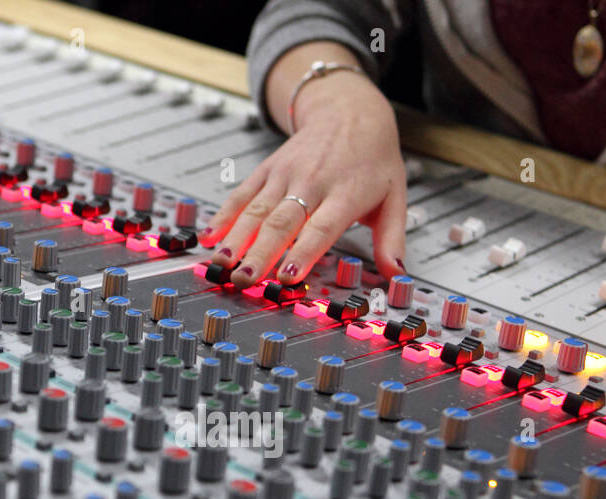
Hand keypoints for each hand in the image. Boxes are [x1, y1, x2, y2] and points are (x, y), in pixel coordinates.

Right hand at [199, 58, 406, 286]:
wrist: (351, 111)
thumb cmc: (373, 160)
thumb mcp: (394, 198)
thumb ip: (392, 240)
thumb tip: (396, 276)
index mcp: (345, 193)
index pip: (322, 227)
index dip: (303, 251)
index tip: (287, 276)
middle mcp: (312, 182)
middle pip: (282, 222)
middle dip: (260, 253)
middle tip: (245, 279)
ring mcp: (286, 174)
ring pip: (257, 210)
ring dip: (236, 238)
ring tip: (221, 263)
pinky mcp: (268, 169)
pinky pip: (243, 194)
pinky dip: (225, 215)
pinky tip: (209, 236)